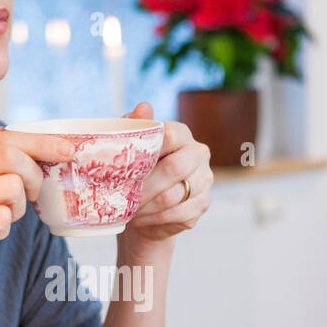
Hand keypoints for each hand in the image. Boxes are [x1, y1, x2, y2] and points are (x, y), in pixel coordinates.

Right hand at [0, 126, 74, 289]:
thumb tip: (20, 150)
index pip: (5, 137)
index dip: (42, 142)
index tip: (67, 150)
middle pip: (12, 156)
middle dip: (37, 175)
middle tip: (36, 195)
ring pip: (12, 188)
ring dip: (18, 208)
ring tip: (0, 219)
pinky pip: (0, 221)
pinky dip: (1, 232)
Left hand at [121, 101, 212, 244]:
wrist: (145, 207)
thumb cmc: (136, 170)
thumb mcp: (129, 146)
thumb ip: (134, 125)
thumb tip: (144, 107)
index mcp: (182, 134)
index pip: (171, 136)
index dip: (149, 149)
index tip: (127, 163)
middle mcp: (199, 154)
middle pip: (175, 168)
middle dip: (145, 184)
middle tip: (122, 195)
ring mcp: (204, 181)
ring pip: (174, 196)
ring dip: (146, 205)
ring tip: (127, 209)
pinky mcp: (201, 205)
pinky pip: (176, 214)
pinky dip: (152, 219)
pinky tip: (138, 219)